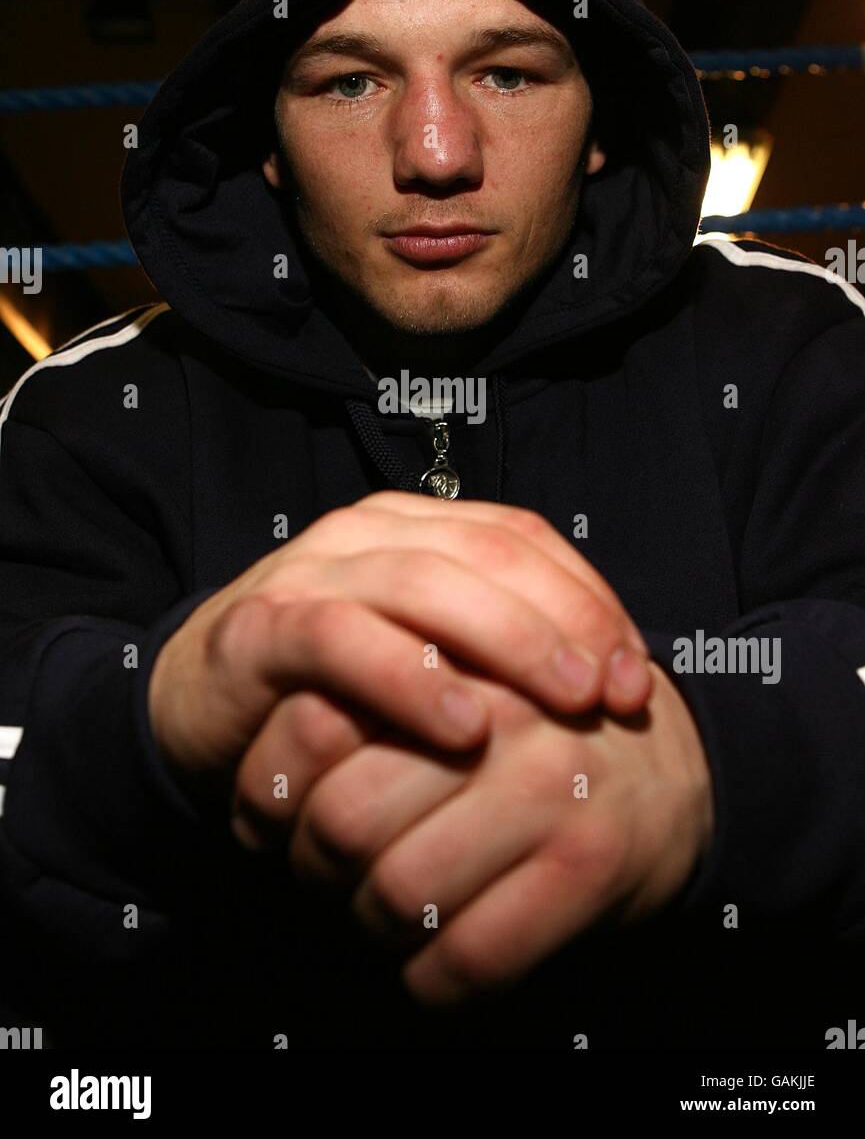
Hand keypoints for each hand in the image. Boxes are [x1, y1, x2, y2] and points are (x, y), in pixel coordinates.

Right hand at [149, 492, 653, 788]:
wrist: (205, 703)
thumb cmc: (336, 688)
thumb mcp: (429, 660)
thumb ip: (497, 652)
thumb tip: (612, 682)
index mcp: (417, 526)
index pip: (523, 538)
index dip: (591, 602)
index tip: (638, 681)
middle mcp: (368, 532)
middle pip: (488, 552)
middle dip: (566, 622)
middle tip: (616, 695)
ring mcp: (313, 570)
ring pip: (425, 581)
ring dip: (508, 640)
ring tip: (568, 701)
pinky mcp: (264, 626)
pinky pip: (343, 637)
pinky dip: (408, 677)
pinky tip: (464, 725)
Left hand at [283, 660, 713, 1005]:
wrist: (674, 773)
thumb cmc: (534, 732)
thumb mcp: (455, 683)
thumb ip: (375, 695)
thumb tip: (257, 775)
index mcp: (456, 655)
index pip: (317, 721)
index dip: (271, 785)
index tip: (266, 815)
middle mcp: (504, 713)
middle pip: (344, 817)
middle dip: (314, 868)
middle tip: (324, 871)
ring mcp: (552, 788)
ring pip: (400, 893)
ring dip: (374, 927)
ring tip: (384, 910)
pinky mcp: (589, 867)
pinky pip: (470, 956)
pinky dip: (434, 980)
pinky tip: (436, 964)